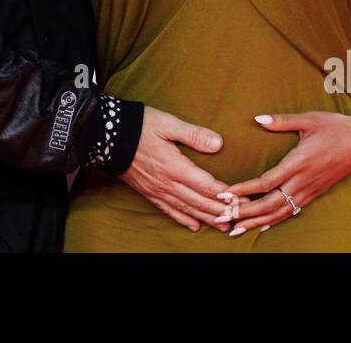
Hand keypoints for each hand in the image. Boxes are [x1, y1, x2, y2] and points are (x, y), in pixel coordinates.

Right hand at [119, 106, 237, 232]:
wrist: (105, 135)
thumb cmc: (139, 125)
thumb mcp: (168, 123)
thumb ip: (194, 134)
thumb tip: (219, 144)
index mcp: (175, 167)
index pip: (207, 186)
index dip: (228, 195)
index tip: (245, 200)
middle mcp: (168, 183)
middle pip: (200, 202)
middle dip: (222, 212)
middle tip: (242, 218)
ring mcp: (157, 190)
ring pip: (187, 210)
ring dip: (207, 219)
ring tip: (225, 227)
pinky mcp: (148, 192)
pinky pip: (169, 210)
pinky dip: (183, 219)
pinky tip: (194, 226)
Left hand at [220, 111, 350, 236]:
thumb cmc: (335, 126)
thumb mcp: (308, 119)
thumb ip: (281, 121)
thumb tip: (258, 119)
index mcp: (298, 162)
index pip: (266, 182)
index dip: (244, 190)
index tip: (225, 194)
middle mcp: (303, 180)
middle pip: (269, 203)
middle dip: (244, 213)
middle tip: (222, 217)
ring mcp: (309, 189)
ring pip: (280, 212)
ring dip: (257, 221)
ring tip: (236, 229)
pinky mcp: (315, 192)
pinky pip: (292, 210)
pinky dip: (275, 220)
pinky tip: (262, 226)